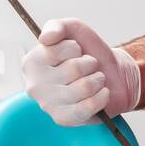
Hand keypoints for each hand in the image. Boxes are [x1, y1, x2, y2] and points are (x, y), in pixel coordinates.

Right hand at [21, 18, 140, 125]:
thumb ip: (57, 26)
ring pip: (83, 88)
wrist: (112, 74)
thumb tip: (45, 38)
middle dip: (90, 64)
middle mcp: (35, 85)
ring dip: (98, 80)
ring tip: (96, 79)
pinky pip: (88, 107)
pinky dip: (101, 97)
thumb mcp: (73, 30)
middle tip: (89, 67)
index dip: (75, 48)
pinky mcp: (63, 119)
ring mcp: (48, 105)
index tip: (76, 52)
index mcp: (32, 62)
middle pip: (73, 69)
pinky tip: (100, 93)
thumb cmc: (88, 52)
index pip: (56, 50)